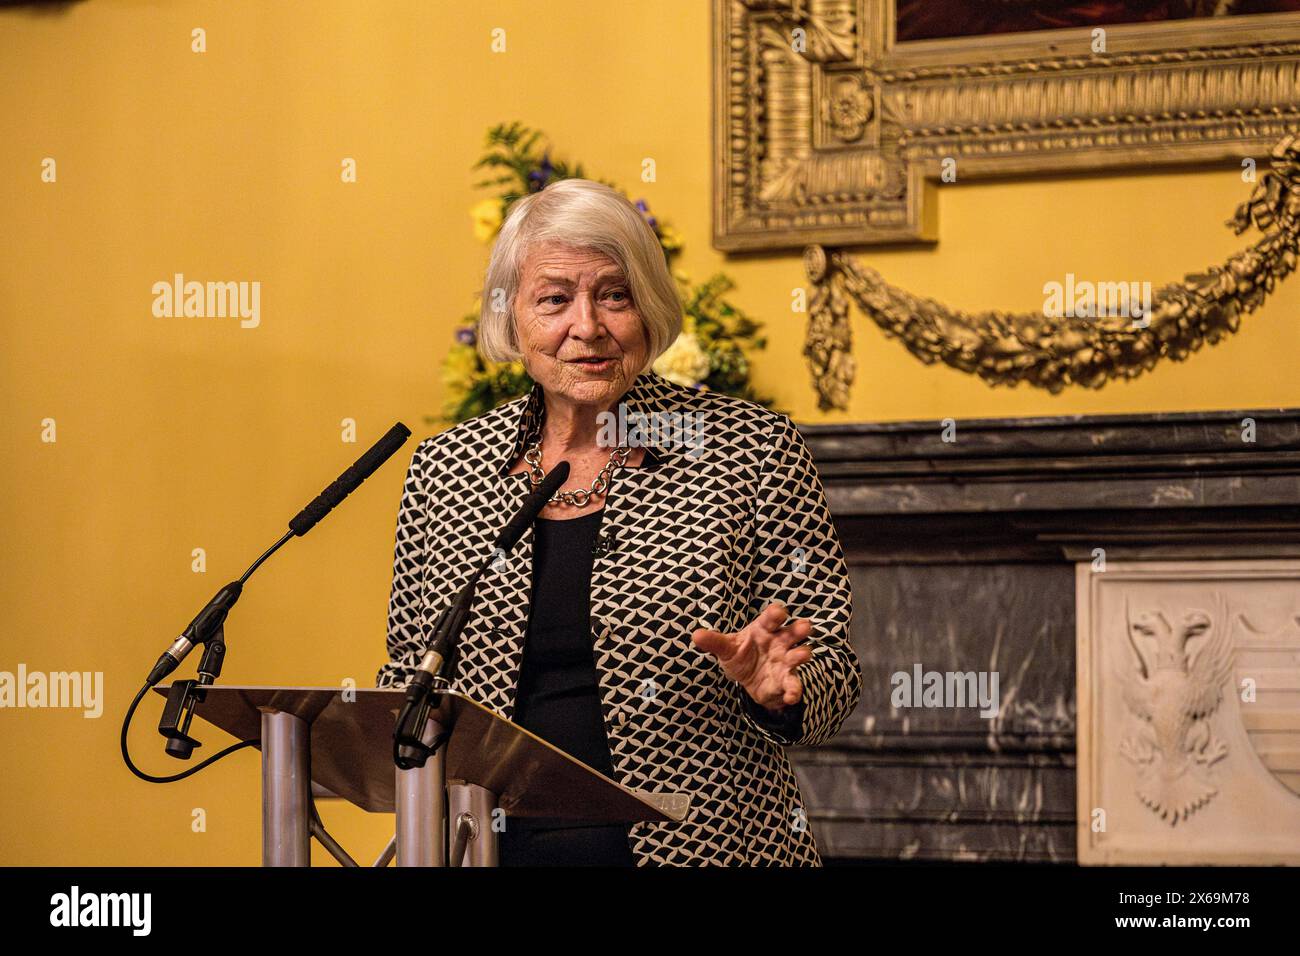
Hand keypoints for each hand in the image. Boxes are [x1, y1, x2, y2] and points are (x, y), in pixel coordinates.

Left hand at [691, 602, 812, 713]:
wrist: (748, 679)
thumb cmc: (741, 655)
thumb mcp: (727, 648)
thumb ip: (714, 642)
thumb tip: (696, 635)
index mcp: (764, 629)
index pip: (772, 617)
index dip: (776, 613)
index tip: (778, 612)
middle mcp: (779, 642)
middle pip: (792, 632)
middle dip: (799, 628)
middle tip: (804, 626)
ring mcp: (785, 661)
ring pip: (798, 655)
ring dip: (801, 655)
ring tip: (799, 656)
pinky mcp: (786, 680)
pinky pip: (793, 684)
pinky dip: (794, 691)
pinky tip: (790, 697)